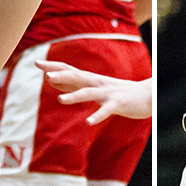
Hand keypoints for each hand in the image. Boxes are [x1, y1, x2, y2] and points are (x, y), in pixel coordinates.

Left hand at [37, 59, 151, 122]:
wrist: (148, 95)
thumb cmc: (119, 93)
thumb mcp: (94, 87)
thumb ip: (73, 85)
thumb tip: (51, 81)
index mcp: (91, 80)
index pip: (70, 70)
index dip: (54, 66)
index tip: (37, 63)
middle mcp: (98, 83)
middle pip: (77, 77)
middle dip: (62, 76)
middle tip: (46, 76)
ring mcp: (108, 93)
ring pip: (89, 93)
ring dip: (74, 96)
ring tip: (59, 100)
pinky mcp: (118, 103)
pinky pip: (106, 110)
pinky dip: (97, 115)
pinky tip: (88, 122)